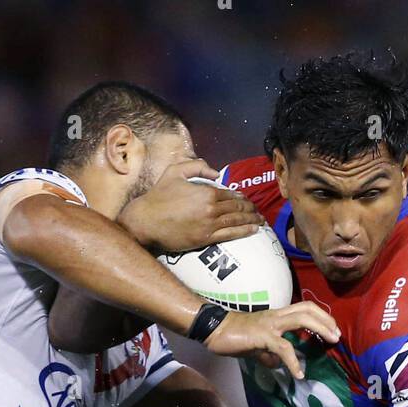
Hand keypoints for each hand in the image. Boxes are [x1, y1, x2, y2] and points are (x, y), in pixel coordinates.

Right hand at [118, 158, 261, 254]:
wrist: (146, 221)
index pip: (230, 194)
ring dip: (251, 220)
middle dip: (250, 209)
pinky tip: (253, 230)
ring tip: (260, 220)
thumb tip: (216, 173)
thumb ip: (197, 166)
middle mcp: (211, 208)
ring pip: (236, 221)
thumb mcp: (175, 172)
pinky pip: (230, 235)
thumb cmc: (159, 196)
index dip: (241, 197)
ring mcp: (210, 225)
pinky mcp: (206, 239)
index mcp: (206, 192)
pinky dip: (244, 231)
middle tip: (258, 210)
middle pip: (237, 208)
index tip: (246, 199)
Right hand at [204, 302, 339, 380]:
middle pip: (307, 309)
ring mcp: (270, 324)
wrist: (214, 330)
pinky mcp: (262, 336)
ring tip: (331, 343)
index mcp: (277, 316)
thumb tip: (277, 364)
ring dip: (320, 329)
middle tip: (337, 335)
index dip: (321, 316)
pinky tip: (299, 374)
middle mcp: (276, 316)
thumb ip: (268, 353)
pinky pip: (283, 347)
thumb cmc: (234, 335)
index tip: (332, 329)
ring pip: (301, 319)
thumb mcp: (256, 345)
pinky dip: (293, 361)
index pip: (304, 308)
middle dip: (326, 320)